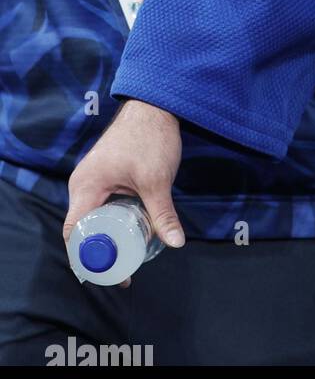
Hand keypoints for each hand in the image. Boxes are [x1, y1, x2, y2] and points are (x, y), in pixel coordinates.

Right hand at [64, 99, 184, 286]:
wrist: (154, 104)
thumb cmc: (150, 138)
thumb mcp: (157, 181)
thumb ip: (163, 214)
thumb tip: (176, 243)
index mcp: (85, 188)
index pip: (74, 234)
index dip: (89, 259)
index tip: (112, 273)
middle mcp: (81, 185)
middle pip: (82, 229)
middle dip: (101, 252)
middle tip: (124, 269)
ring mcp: (91, 179)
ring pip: (92, 218)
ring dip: (108, 236)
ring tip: (128, 255)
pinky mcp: (103, 175)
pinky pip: (100, 206)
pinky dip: (112, 221)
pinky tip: (129, 231)